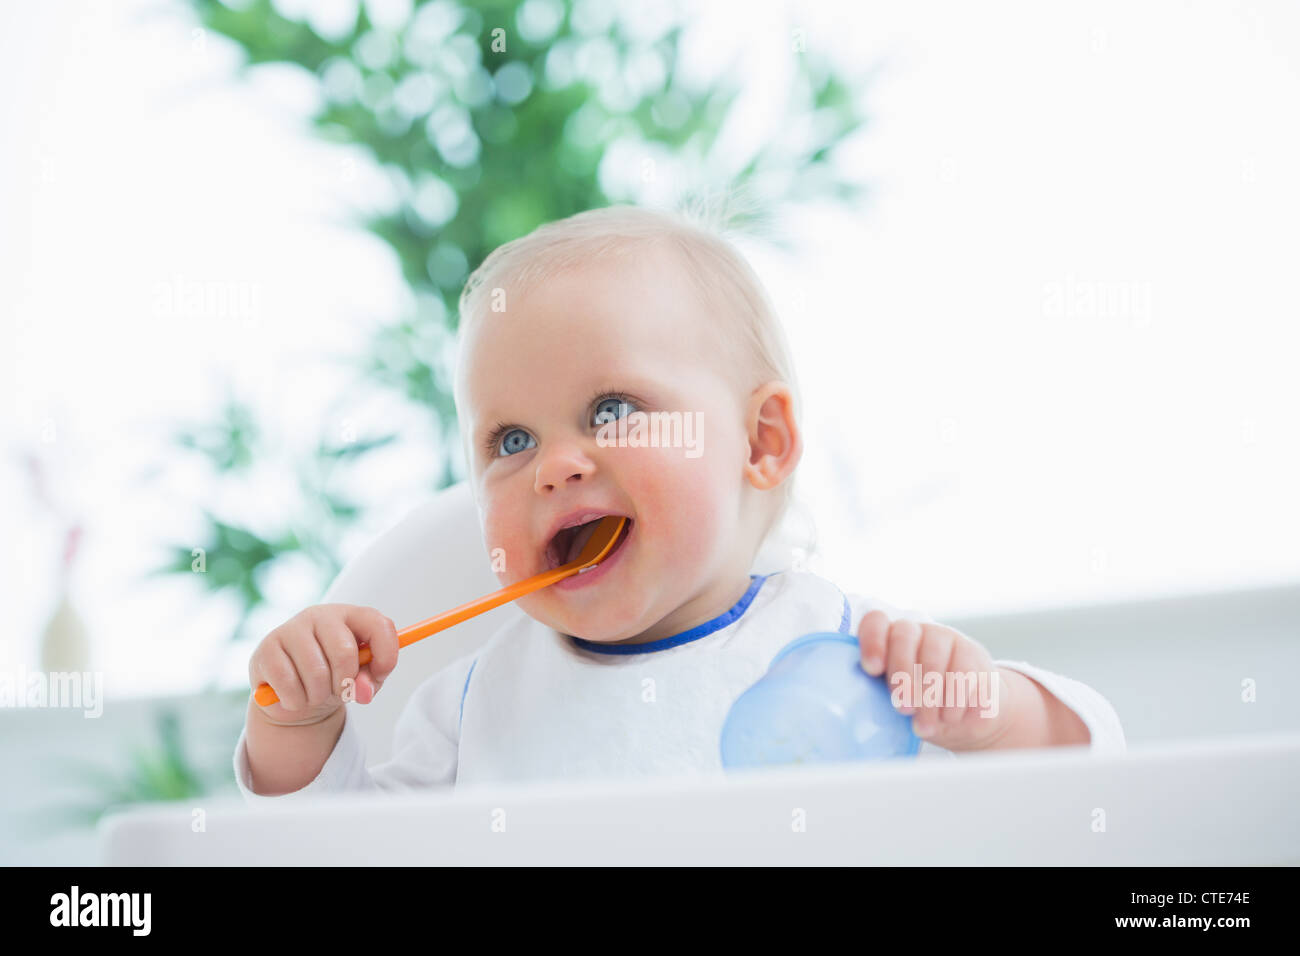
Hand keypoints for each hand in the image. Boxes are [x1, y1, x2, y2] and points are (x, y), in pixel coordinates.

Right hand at [248, 604, 398, 724]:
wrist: (292, 692)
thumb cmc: (334, 678)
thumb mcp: (360, 680)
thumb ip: (369, 681)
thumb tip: (362, 690)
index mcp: (350, 615)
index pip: (379, 625)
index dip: (385, 655)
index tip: (379, 674)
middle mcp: (320, 615)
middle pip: (344, 653)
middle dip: (345, 683)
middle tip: (340, 691)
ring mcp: (290, 629)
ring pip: (315, 671)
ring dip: (319, 696)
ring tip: (316, 694)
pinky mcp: (266, 649)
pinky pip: (288, 683)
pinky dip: (297, 701)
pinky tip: (295, 697)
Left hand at [857, 610, 1011, 750]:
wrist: (967, 716)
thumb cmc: (920, 707)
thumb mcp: (898, 701)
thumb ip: (884, 694)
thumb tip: (873, 705)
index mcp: (888, 638)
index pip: (876, 622)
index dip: (872, 641)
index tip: (872, 669)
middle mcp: (917, 631)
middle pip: (904, 636)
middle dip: (902, 675)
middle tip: (904, 708)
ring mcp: (947, 639)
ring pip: (934, 658)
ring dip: (929, 698)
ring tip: (926, 725)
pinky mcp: (974, 654)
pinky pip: (964, 675)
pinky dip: (954, 702)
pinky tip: (950, 718)